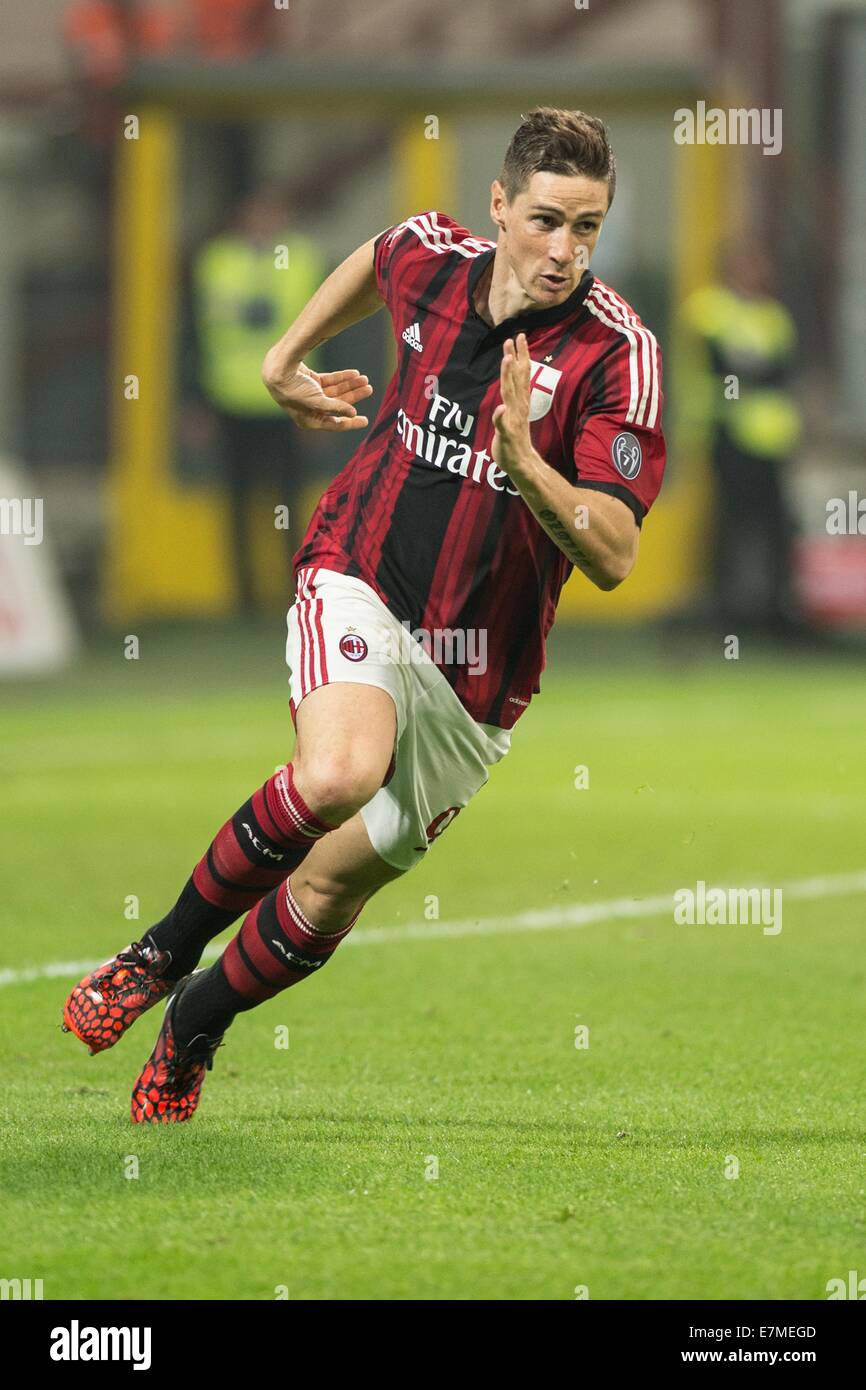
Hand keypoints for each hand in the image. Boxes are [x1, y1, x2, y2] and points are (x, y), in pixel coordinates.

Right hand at [262, 359, 372, 430]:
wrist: (278, 368)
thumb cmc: (294, 389)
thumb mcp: (317, 401)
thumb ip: (336, 407)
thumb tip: (353, 413)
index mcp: (310, 421)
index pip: (334, 424)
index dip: (351, 423)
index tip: (365, 420)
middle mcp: (311, 409)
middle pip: (338, 405)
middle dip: (354, 396)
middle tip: (369, 389)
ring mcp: (311, 395)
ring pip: (335, 391)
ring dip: (350, 385)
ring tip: (365, 379)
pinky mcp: (311, 381)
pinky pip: (330, 381)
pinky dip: (341, 377)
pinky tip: (354, 373)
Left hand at [491, 333, 532, 472]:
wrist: (521, 463)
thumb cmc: (513, 439)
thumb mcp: (511, 415)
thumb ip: (511, 398)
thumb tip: (511, 383)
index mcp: (519, 402)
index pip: (521, 375)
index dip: (520, 356)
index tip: (518, 337)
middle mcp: (518, 408)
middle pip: (518, 379)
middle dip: (516, 358)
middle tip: (515, 338)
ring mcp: (513, 420)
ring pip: (510, 395)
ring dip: (509, 378)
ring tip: (507, 360)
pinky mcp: (507, 435)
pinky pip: (503, 425)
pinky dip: (501, 416)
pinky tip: (500, 408)